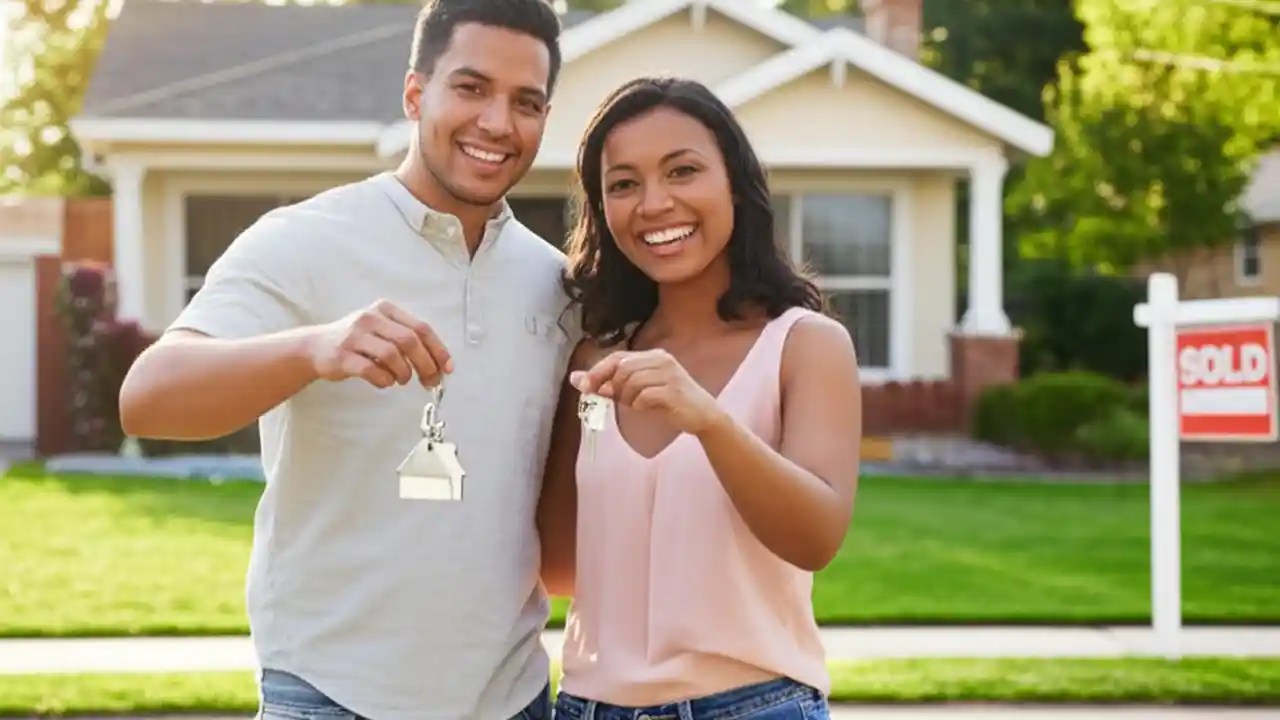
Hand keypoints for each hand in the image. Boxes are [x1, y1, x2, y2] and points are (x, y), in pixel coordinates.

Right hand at [306, 299, 451, 388]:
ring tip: (402, 380)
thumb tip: (440, 364)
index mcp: (385, 309)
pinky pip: (371, 370)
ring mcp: (354, 336)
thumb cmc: (357, 341)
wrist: (316, 347)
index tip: (447, 368)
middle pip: (409, 341)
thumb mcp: (382, 330)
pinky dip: (384, 380)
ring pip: (392, 355)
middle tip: (430, 381)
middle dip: (426, 364)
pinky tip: (384, 382)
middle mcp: (370, 318)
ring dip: (404, 373)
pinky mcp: (342, 355)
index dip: (438, 349)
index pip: (421, 328)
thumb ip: (408, 340)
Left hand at [570, 350, 722, 434]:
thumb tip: (577, 379)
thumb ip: (610, 385)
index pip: (617, 357)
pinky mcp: (673, 391)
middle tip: (619, 400)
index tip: (583, 386)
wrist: (703, 416)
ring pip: (631, 382)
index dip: (598, 371)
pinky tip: (648, 408)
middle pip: (622, 368)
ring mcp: (669, 374)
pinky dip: (639, 405)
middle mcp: (661, 360)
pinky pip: (644, 397)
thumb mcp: (638, 392)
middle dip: (613, 387)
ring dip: (628, 398)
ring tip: (638, 405)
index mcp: (653, 356)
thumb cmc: (668, 403)